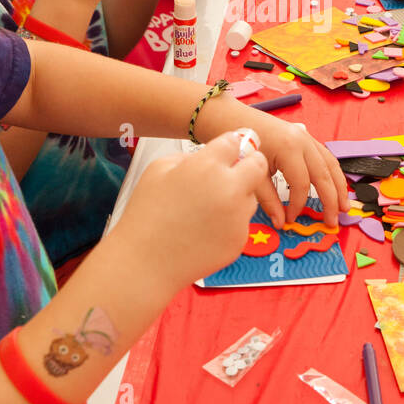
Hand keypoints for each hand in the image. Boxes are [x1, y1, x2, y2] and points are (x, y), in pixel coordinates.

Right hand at [118, 131, 269, 285]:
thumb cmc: (146, 215)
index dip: (229, 146)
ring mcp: (238, 217)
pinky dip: (229, 223)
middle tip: (233, 173)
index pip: (235, 141)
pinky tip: (204, 230)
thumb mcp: (158, 169)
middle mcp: (229, 189)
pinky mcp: (240, 240)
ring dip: (237, 197)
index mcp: (208, 166)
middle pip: (258, 164)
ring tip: (205, 210)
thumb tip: (211, 156)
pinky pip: (242, 222)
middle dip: (249, 165)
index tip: (226, 151)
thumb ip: (190, 157)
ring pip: (251, 196)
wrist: (145, 261)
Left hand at [196, 97, 348, 228]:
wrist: (231, 119)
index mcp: (289, 149)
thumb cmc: (240, 146)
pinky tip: (336, 186)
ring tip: (344, 207)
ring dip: (339, 187)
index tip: (291, 219)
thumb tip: (281, 223)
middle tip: (333, 222)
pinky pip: (325, 157)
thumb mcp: (251, 174)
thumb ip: (268, 200)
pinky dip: (332, 173)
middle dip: (330, 200)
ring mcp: (307, 137)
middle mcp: (303, 141)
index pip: (301, 184)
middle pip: (323, 175)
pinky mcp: (306, 137)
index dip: (298, 205)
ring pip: (330, 165)